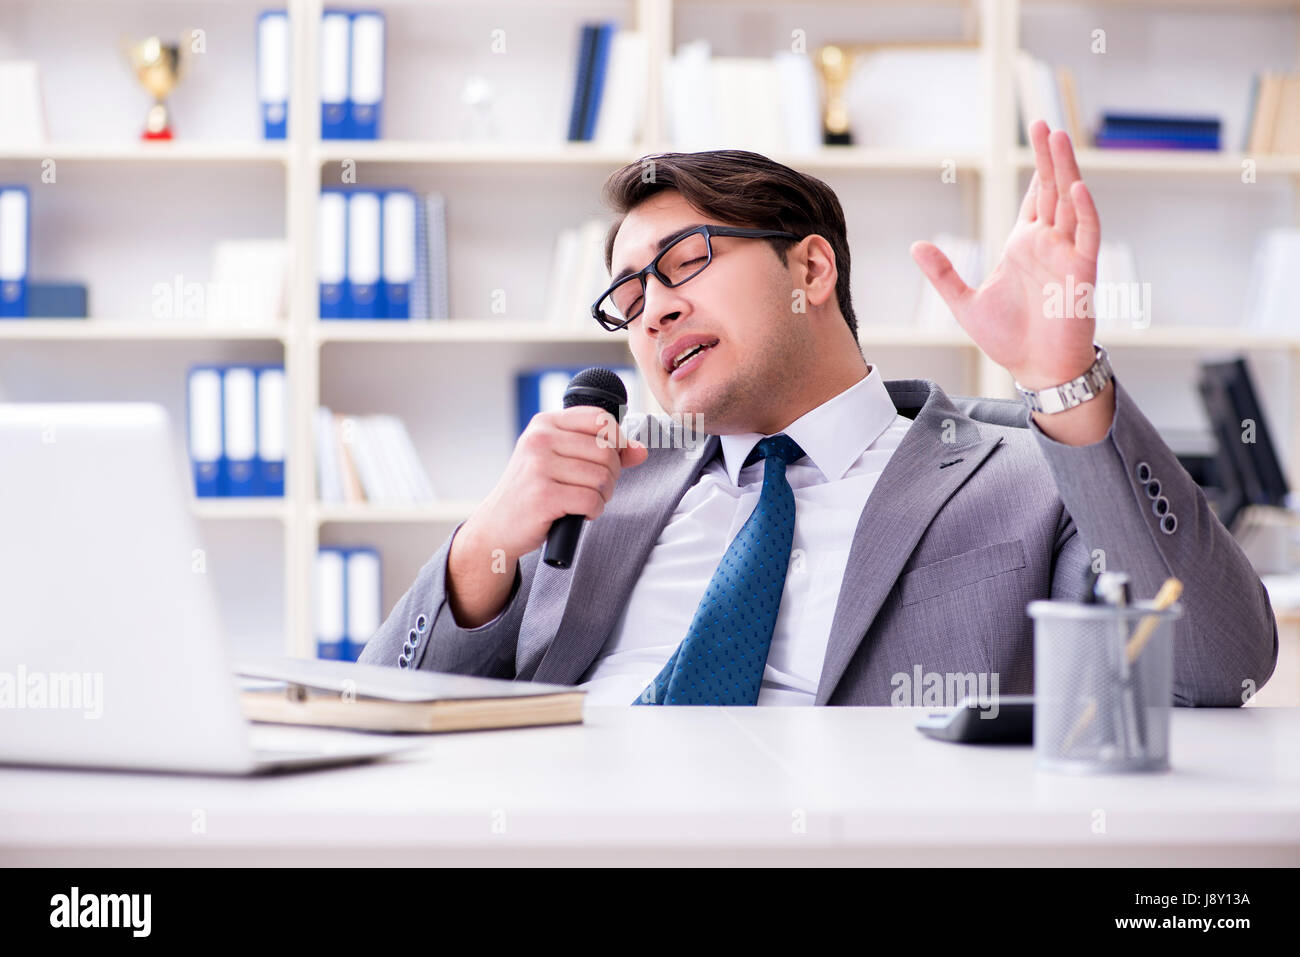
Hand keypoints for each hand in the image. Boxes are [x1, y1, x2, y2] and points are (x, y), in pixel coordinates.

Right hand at [446, 407, 648, 627]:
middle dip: (611, 475)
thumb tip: (640, 451)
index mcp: (545, 424)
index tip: (611, 460)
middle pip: (606, 451)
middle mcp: (539, 440)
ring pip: (602, 477)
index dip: (616, 441)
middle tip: (594, 488)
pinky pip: (591, 500)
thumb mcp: (562, 460)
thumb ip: (602, 451)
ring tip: (582, 501)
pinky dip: (593, 511)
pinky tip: (578, 513)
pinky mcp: (543, 496)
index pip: (600, 418)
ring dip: (602, 496)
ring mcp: (539, 467)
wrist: (497, 526)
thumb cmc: (534, 491)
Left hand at [910, 120, 1100, 389]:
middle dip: (1048, 156)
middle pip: (1051, 190)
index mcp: (1023, 246)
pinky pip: (1085, 236)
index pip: (1033, 197)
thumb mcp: (964, 304)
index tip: (1036, 134)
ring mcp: (1066, 255)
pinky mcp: (1081, 274)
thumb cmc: (1008, 339)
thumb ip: (943, 274)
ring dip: (1065, 171)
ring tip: (1059, 138)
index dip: (1036, 167)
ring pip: (1069, 203)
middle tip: (1043, 122)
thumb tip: (916, 246)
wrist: (1036, 369)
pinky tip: (1075, 188)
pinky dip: (1082, 212)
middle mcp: (1047, 244)